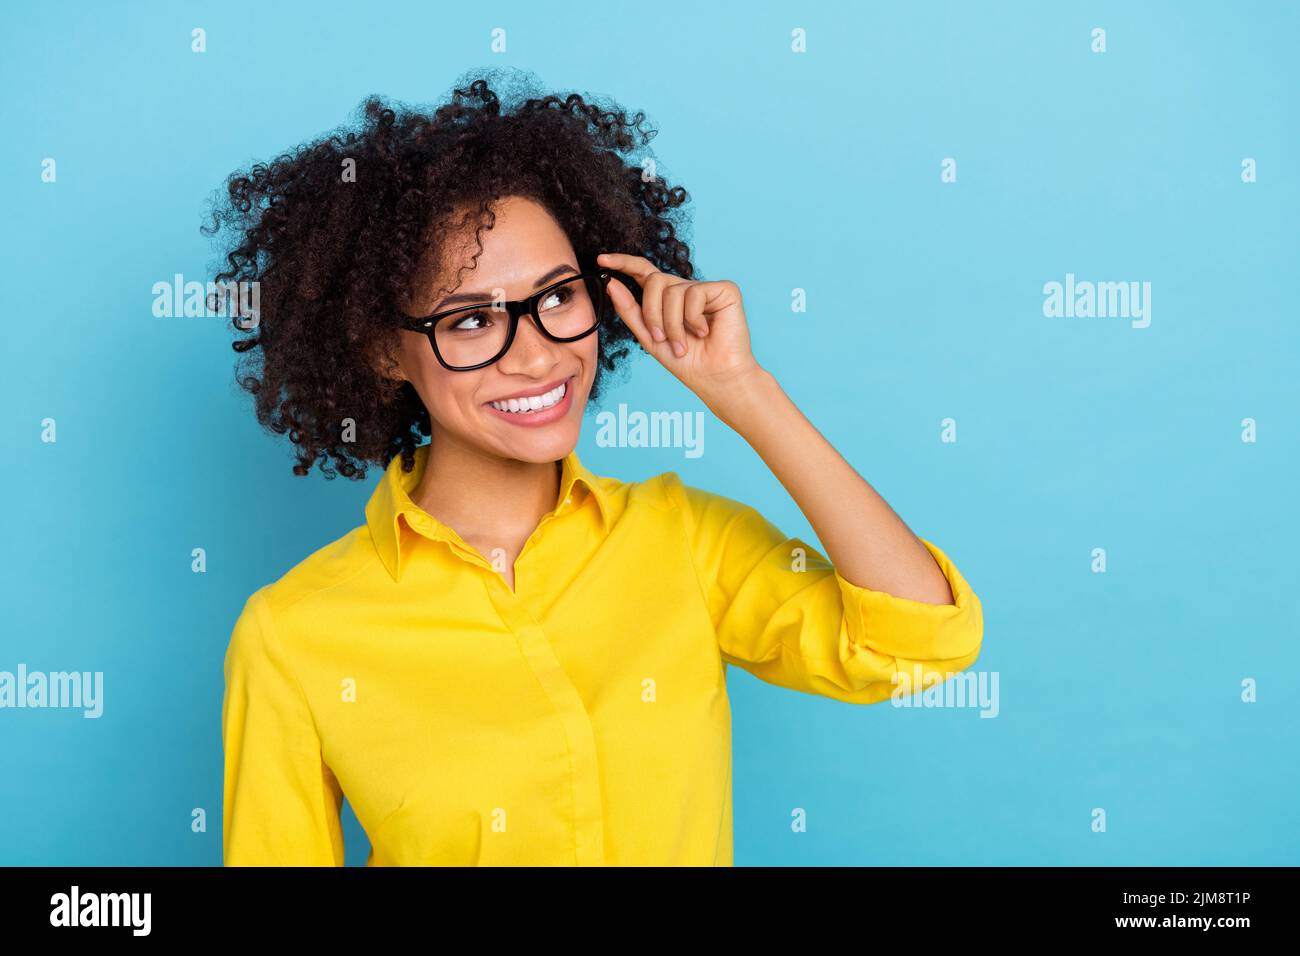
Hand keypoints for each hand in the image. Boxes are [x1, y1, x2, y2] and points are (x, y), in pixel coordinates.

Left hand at [596, 252, 767, 409]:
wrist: (715, 377)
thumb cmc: (686, 361)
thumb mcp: (649, 337)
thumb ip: (629, 310)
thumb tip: (611, 283)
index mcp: (667, 298)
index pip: (644, 271)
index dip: (624, 262)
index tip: (602, 260)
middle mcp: (685, 289)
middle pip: (655, 281)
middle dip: (652, 313)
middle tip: (661, 339)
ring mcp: (705, 288)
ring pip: (673, 290)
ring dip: (673, 324)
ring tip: (683, 344)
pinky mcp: (724, 290)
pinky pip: (695, 294)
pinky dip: (694, 319)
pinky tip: (705, 331)